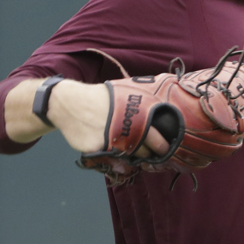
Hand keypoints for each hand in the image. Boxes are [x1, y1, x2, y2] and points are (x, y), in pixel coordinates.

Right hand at [48, 80, 170, 157]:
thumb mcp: (128, 89)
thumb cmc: (103, 97)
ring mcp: (111, 141)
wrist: (70, 103)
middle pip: (146, 151)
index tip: (166, 149)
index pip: (157, 137)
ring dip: (135, 157)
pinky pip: (111, 159)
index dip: (163, 146)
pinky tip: (113, 148)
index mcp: (137, 114)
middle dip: (152, 155)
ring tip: (134, 150)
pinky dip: (114, 156)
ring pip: (130, 157)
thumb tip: (173, 83)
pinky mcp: (97, 150)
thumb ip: (148, 94)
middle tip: (154, 155)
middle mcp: (126, 128)